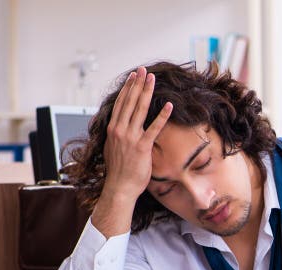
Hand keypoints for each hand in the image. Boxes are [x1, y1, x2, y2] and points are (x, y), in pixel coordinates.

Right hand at [102, 66, 172, 201]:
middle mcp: (120, 130)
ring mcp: (130, 137)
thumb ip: (116, 136)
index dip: (128, 88)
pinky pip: (154, 128)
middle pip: (130, 101)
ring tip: (152, 79)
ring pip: (140, 109)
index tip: (133, 76)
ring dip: (147, 92)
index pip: (121, 103)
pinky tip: (169, 106)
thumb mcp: (112, 148)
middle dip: (137, 84)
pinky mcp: (142, 147)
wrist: (119, 187)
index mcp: (113, 129)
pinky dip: (162, 116)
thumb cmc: (119, 171)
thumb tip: (118, 129)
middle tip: (143, 70)